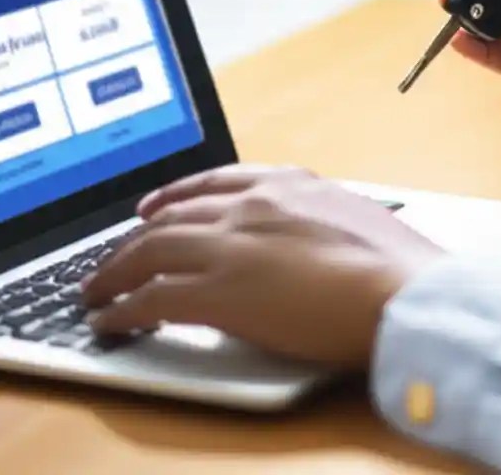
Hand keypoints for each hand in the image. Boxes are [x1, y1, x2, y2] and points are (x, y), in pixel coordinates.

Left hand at [80, 165, 443, 367]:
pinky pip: (150, 297)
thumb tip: (319, 246)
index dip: (176, 194)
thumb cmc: (402, 270)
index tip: (154, 206)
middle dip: (135, 238)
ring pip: (148, 251)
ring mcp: (231, 245)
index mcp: (290, 184)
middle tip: (113, 257)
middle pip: (173, 216)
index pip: (215, 180)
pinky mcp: (218, 292)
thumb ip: (324, 224)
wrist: (405, 296)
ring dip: (115, 272)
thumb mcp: (360, 223)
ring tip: (96, 291)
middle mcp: (252, 204)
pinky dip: (121, 308)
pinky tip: (109, 320)